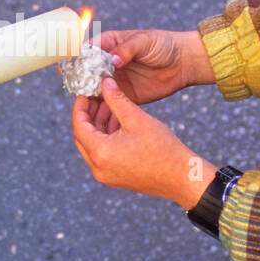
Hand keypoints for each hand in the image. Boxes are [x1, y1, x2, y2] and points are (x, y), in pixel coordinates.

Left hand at [72, 77, 214, 208]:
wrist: (182, 177)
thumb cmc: (162, 148)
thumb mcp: (136, 118)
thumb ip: (116, 99)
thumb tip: (104, 83)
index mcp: (100, 153)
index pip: (78, 126)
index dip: (80, 106)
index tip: (85, 92)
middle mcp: (97, 167)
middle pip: (82, 137)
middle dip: (88, 115)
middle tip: (97, 97)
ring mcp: (105, 175)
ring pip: (93, 145)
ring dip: (98, 126)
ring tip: (110, 106)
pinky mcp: (115, 177)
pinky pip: (103, 154)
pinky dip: (106, 138)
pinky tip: (118, 122)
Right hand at [83, 28, 213, 104]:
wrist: (183, 63)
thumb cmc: (163, 45)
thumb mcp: (145, 41)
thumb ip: (127, 49)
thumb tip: (112, 60)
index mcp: (110, 44)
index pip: (88, 50)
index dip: (77, 56)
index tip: (67, 63)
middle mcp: (109, 62)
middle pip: (88, 70)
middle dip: (79, 77)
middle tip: (73, 84)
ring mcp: (116, 79)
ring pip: (95, 87)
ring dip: (88, 93)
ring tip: (82, 99)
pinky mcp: (125, 95)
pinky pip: (109, 101)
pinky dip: (102, 106)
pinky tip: (95, 110)